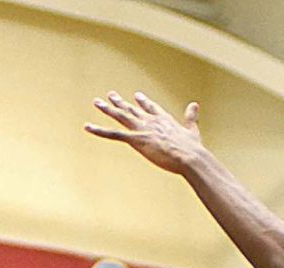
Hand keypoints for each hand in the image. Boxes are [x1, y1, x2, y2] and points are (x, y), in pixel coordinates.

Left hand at [86, 91, 202, 173]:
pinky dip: (99, 130)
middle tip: (111, 95)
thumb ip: (191, 118)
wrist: (188, 156)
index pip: (150, 107)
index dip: (143, 102)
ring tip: (96, 102)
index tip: (137, 96)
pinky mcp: (135, 139)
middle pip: (132, 109)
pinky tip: (88, 127)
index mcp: (164, 119)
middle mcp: (150, 121)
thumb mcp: (192, 131)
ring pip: (120, 116)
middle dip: (121, 102)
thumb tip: (195, 105)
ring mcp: (141, 129)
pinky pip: (113, 134)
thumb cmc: (192, 149)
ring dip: (107, 109)